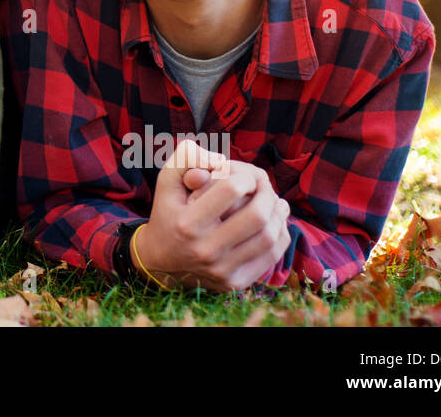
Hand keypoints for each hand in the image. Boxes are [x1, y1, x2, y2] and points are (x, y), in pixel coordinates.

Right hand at [137, 141, 290, 291]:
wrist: (159, 262)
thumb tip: (218, 157)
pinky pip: (271, 257)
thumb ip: (185, 160)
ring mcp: (221, 269)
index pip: (230, 190)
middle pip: (257, 216)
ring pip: (269, 238)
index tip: (244, 175)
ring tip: (275, 201)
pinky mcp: (234, 283)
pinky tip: (275, 222)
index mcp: (187, 222)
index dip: (245, 175)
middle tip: (265, 186)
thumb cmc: (168, 214)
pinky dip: (280, 235)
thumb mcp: (166, 183)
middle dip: (267, 193)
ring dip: (278, 214)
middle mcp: (205, 249)